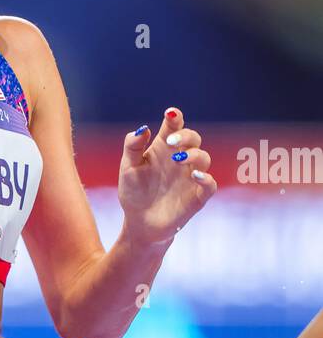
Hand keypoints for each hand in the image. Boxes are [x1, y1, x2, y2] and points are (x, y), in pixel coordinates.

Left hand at [118, 108, 216, 245]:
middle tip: (171, 141)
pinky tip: (195, 175)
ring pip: (204, 158)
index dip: (175, 118)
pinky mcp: (197, 196)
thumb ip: (132, 147)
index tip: (171, 114)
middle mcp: (181, 160)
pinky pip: (210, 184)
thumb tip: (143, 128)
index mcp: (164, 149)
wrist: (138, 223)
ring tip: (178, 159)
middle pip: (193, 138)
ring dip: (194, 155)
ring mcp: (190, 177)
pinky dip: (206, 178)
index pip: (174, 127)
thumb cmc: (134, 192)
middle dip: (185, 135)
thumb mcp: (128, 168)